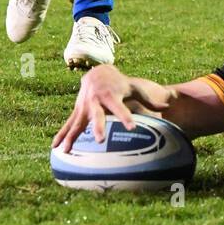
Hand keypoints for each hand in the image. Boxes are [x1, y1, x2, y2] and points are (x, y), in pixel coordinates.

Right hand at [51, 65, 174, 152]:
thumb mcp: (135, 88)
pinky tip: (55, 148)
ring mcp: (84, 107)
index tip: (132, 128)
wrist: (98, 73)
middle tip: (100, 140)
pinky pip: (68, 125)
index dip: (126, 118)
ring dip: (72, 136)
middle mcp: (96, 102)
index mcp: (112, 96)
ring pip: (78, 123)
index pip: (121, 108)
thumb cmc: (120, 84)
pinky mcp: (77, 112)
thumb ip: (150, 99)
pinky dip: (61, 136)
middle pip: (97, 116)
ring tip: (66, 151)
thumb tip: (168, 106)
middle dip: (97, 127)